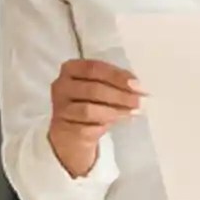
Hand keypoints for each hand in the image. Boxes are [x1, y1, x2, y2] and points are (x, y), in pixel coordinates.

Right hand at [48, 59, 145, 176]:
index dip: (116, 76)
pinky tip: (120, 121)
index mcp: (70, 69)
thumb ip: (115, 82)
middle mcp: (61, 86)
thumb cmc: (90, 102)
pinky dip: (107, 124)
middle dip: (120, 95)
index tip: (136, 84)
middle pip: (93, 89)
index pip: (93, 68)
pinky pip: (87, 127)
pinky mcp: (63, 129)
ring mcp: (60, 109)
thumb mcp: (100, 86)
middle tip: (139, 101)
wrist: (71, 132)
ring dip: (115, 111)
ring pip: (89, 110)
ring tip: (133, 112)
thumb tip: (138, 86)